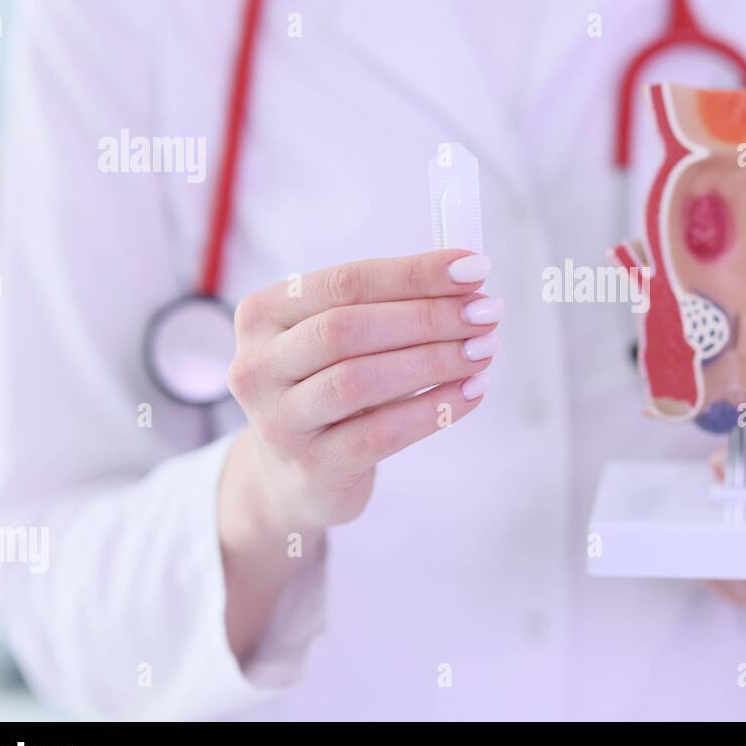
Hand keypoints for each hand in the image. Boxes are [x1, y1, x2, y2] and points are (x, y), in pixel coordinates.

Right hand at [218, 249, 499, 658]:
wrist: (293, 476)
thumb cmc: (330, 388)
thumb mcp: (343, 340)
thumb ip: (391, 306)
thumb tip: (470, 281)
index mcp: (263, 315)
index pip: (346, 281)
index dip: (415, 273)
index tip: (476, 268)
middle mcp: (258, 365)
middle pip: (349, 328)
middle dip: (428, 316)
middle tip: (487, 313)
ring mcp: (278, 421)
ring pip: (360, 380)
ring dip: (434, 360)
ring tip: (485, 349)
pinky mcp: (311, 467)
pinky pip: (380, 434)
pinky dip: (433, 409)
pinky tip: (472, 392)